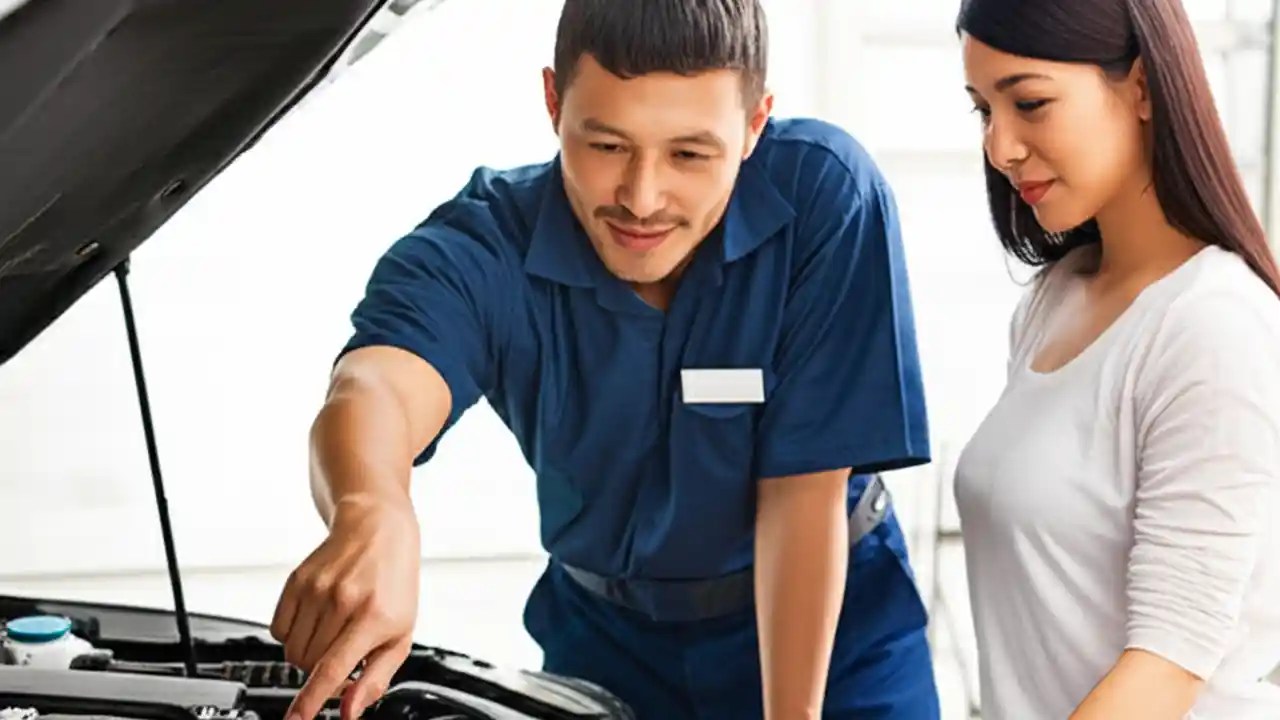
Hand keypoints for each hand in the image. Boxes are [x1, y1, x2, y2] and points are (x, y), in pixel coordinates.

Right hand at [271, 494, 420, 719]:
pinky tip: (314, 621)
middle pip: (308, 664)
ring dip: (306, 656)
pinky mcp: (296, 581)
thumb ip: (376, 678)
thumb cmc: (393, 585)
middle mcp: (343, 601)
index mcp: (374, 616)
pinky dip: (291, 636)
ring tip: (331, 635)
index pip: (333, 668)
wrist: (378, 530)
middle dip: (320, 672)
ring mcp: (316, 589)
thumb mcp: (401, 634)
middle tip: (341, 657)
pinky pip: (277, 629)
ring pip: (291, 651)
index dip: (311, 700)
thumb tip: (349, 710)